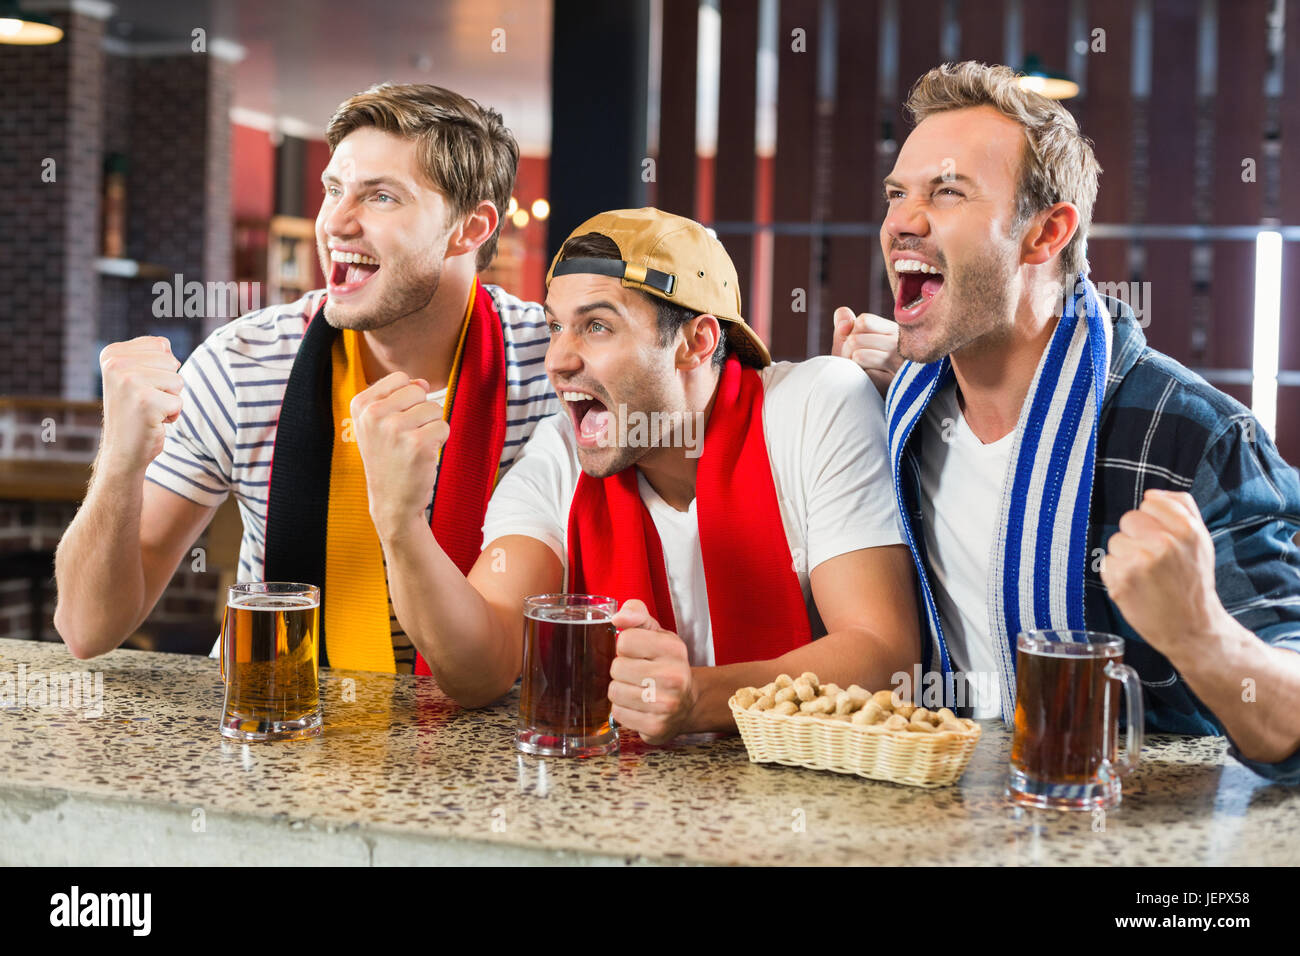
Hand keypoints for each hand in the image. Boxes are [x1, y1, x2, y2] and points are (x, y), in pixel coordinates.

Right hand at [98, 336, 183, 474]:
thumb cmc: (135, 411)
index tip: (140, 386)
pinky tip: (152, 421)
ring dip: (170, 399)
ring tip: (149, 410)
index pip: (162, 345)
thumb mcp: (135, 375)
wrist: (122, 450)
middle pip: (172, 362)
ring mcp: (129, 382)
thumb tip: (167, 346)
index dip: (160, 369)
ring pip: (178, 381)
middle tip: (146, 401)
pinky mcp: (145, 402)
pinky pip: (179, 401)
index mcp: (112, 354)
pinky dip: (172, 415)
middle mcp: (116, 364)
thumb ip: (150, 354)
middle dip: (168, 385)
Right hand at [350, 372, 448, 538]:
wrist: (392, 501)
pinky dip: (440, 441)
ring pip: (434, 408)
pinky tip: (423, 457)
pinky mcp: (418, 444)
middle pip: (419, 391)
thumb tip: (423, 382)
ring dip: (431, 428)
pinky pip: (444, 426)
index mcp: (361, 405)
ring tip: (413, 448)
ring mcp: (395, 429)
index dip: (407, 399)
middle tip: (406, 438)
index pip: (400, 379)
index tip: (394, 422)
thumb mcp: (379, 425)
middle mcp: (374, 415)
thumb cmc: (388, 459)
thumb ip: (397, 397)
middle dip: (421, 412)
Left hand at [608, 599, 695, 743]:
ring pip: (614, 692)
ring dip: (620, 691)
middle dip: (622, 670)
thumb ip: (636, 614)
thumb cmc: (665, 663)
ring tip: (637, 690)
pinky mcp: (656, 726)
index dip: (626, 646)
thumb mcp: (656, 633)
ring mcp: (666, 704)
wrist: (688, 702)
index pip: (625, 641)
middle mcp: (673, 676)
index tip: (638, 653)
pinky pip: (618, 714)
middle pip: (617, 668)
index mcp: (673, 648)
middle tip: (637, 674)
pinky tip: (638, 706)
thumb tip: (617, 618)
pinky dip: (623, 710)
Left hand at [832, 306, 901, 398]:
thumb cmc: (861, 376)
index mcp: (894, 333)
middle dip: (846, 353)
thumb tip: (841, 312)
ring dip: (852, 367)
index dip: (851, 333)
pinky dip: (860, 379)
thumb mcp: (851, 348)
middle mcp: (901, 345)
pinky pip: (864, 372)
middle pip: (855, 338)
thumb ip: (845, 328)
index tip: (856, 348)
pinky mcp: (897, 382)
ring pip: (857, 353)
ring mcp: (901, 364)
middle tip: (856, 367)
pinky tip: (869, 385)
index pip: (863, 321)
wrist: (873, 410)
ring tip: (862, 375)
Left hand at [1100, 489, 1228, 656]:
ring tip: (1146, 576)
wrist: (1191, 627)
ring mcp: (1141, 560)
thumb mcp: (1200, 540)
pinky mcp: (1122, 579)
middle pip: (1129, 518)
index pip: (1150, 500)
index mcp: (1187, 529)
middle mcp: (1165, 542)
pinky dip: (1116, 575)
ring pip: (1116, 541)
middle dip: (1137, 536)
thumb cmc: (1192, 581)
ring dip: (1125, 556)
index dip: (1153, 519)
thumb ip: (1182, 508)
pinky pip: (1106, 562)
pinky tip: (1135, 587)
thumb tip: (1151, 492)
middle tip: (1153, 560)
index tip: (1162, 538)